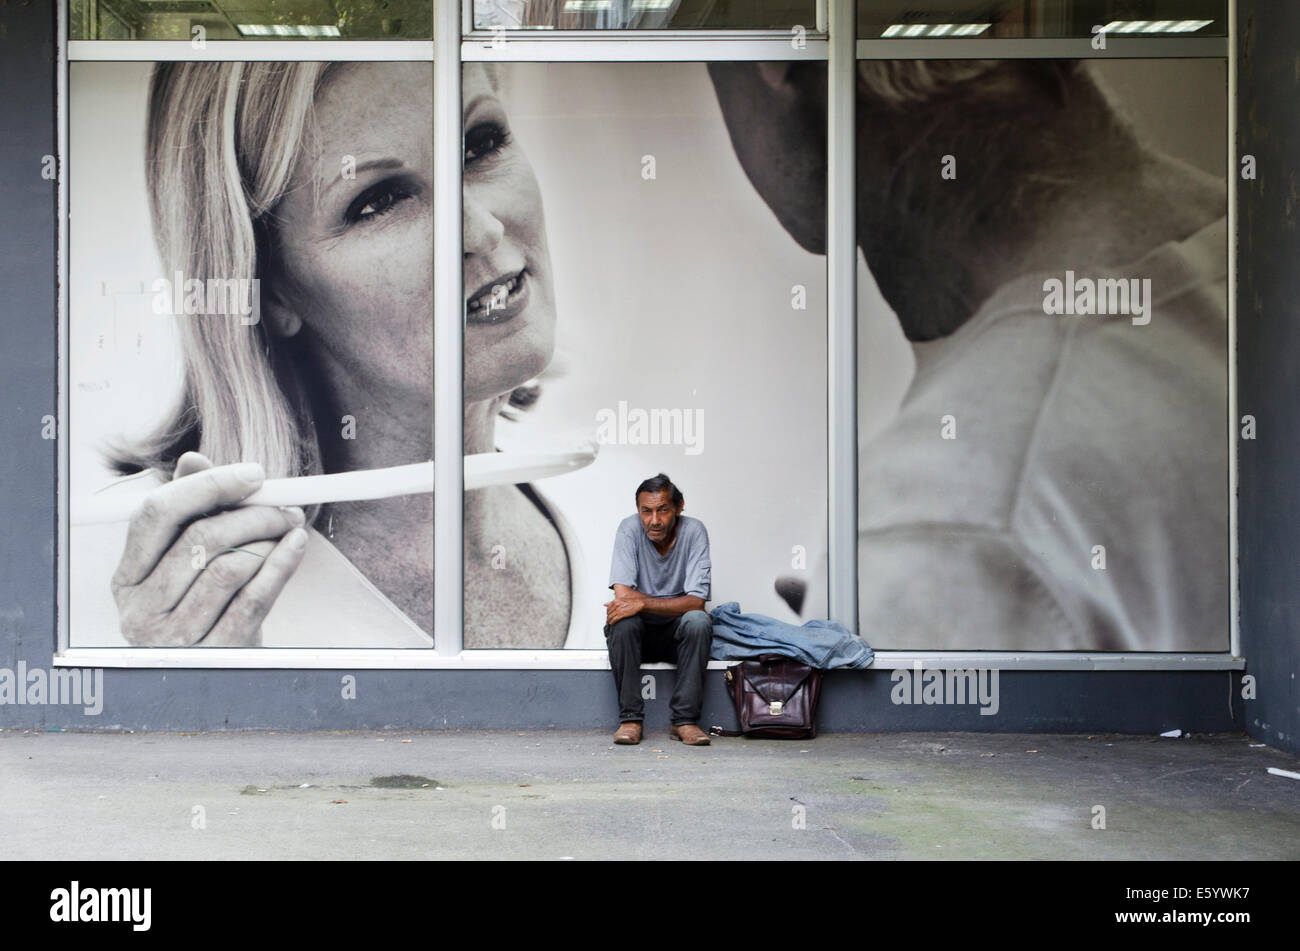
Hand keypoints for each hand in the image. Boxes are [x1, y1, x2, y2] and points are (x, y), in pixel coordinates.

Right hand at [110, 452, 308, 645]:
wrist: (220, 674)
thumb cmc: (205, 608)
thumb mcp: (188, 564)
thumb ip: (189, 512)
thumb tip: (193, 459)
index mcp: (127, 578)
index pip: (157, 513)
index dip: (208, 486)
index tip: (254, 474)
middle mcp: (141, 610)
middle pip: (200, 539)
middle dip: (253, 514)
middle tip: (285, 507)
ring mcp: (175, 637)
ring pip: (230, 567)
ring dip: (269, 540)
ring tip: (288, 531)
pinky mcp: (216, 654)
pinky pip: (255, 598)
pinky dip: (283, 565)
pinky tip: (297, 546)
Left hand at [604, 597, 643, 624]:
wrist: (638, 604)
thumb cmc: (631, 602)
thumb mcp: (620, 600)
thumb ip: (612, 602)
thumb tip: (604, 604)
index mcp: (615, 601)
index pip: (608, 608)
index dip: (607, 612)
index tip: (607, 615)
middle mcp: (616, 605)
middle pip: (609, 613)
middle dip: (607, 617)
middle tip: (607, 620)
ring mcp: (619, 610)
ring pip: (611, 616)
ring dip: (609, 620)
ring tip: (609, 623)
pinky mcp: (622, 614)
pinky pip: (614, 619)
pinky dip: (612, 622)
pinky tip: (612, 623)